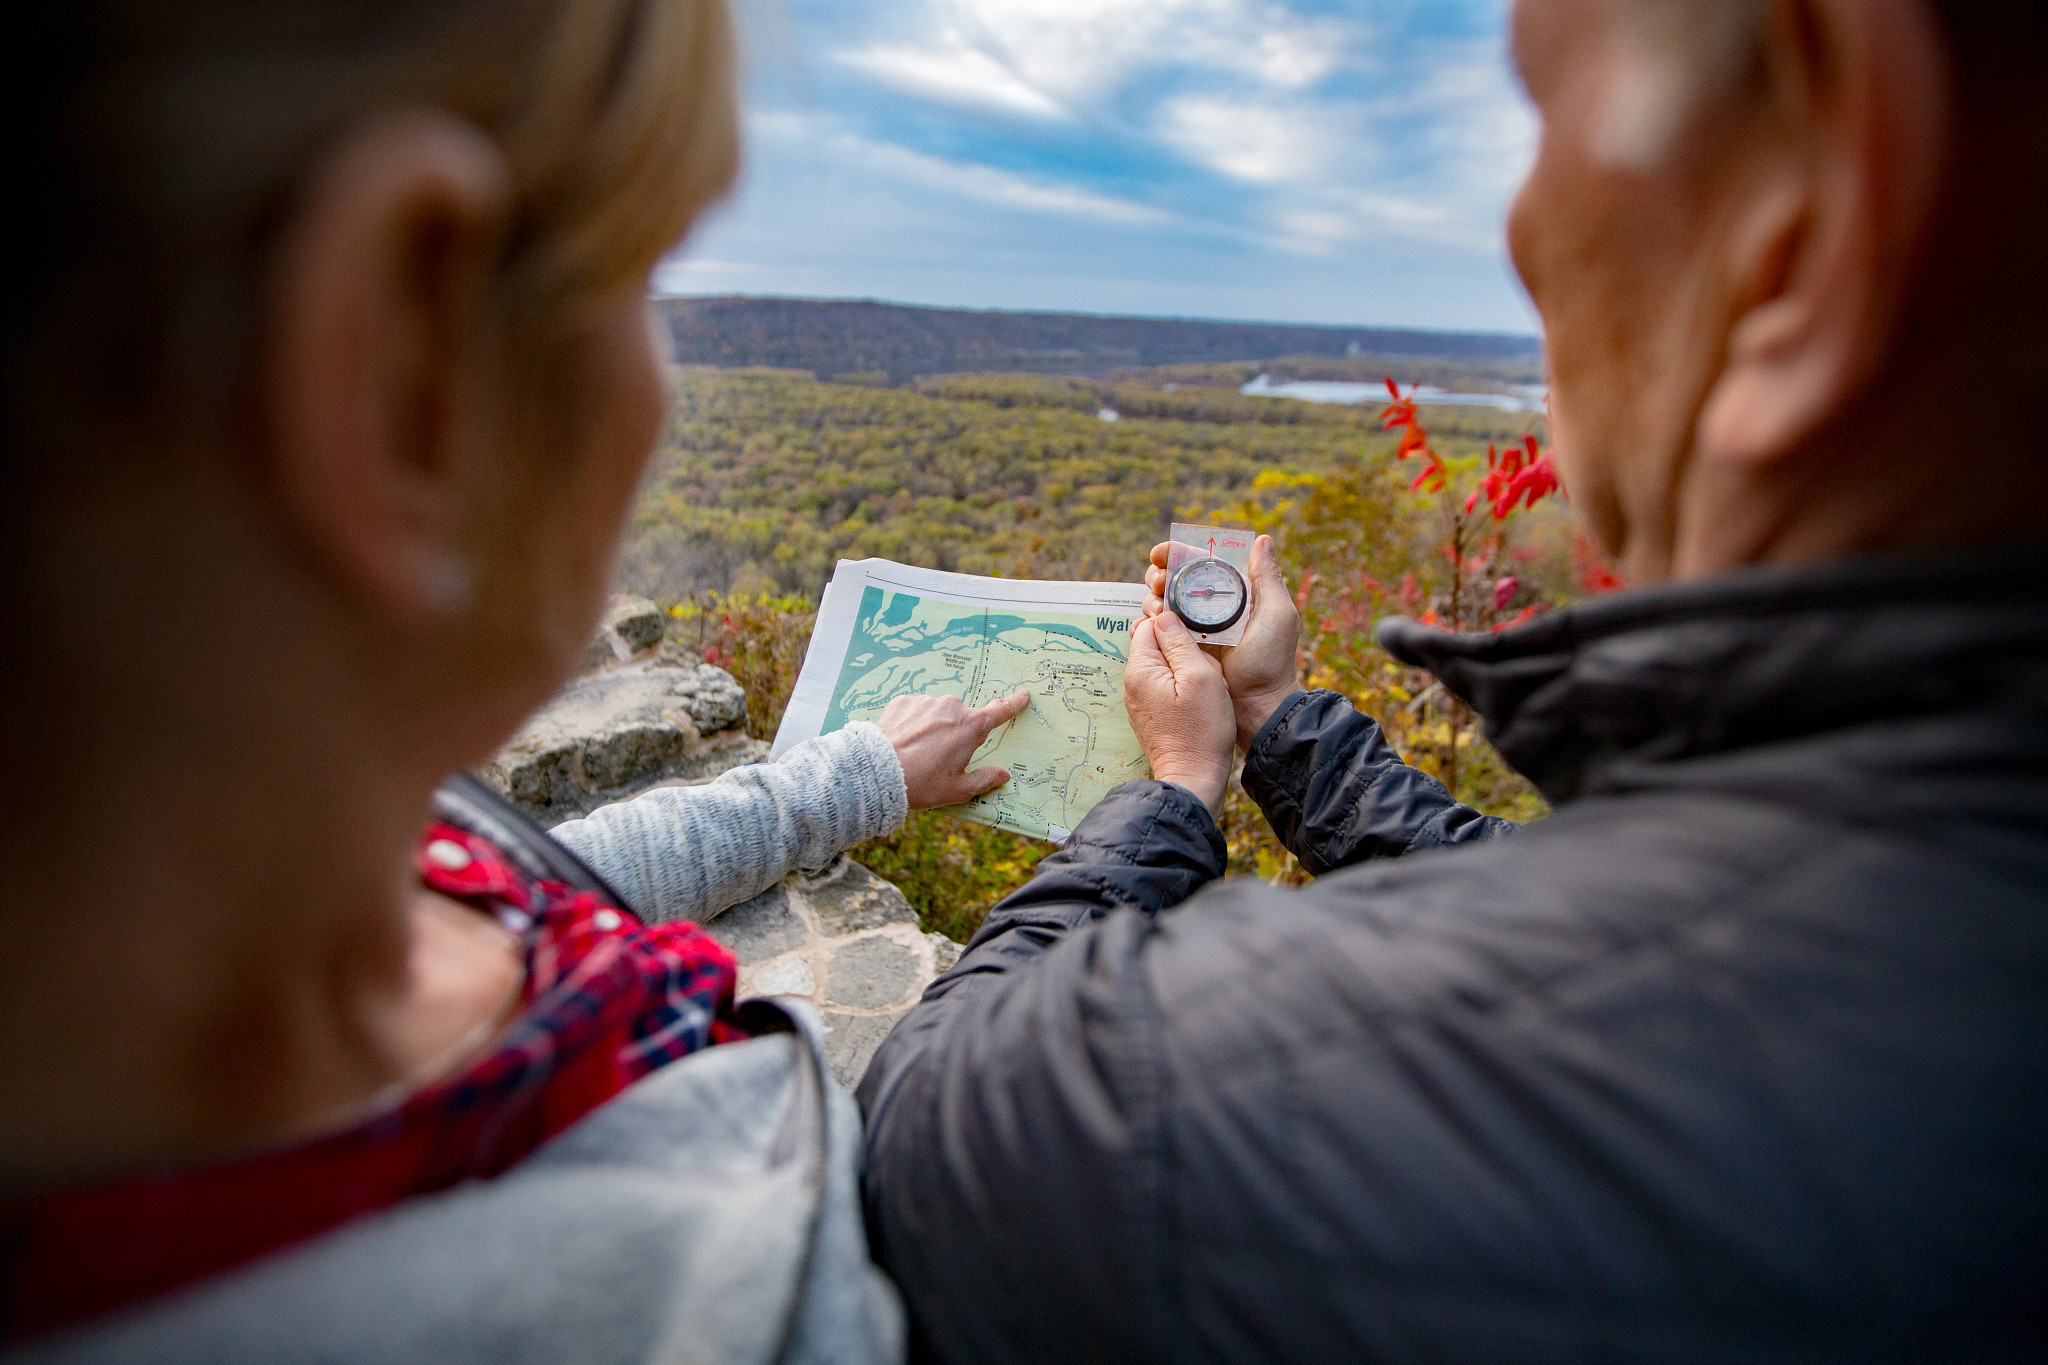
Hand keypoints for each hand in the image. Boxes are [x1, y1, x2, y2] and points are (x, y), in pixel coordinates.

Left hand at [877, 691, 1031, 810]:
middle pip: (962, 718)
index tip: (1024, 694)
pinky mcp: (903, 701)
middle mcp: (951, 707)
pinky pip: (915, 710)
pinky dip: (912, 724)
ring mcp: (926, 701)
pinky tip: (902, 742)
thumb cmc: (921, 784)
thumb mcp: (957, 790)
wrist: (877, 772)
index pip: (1000, 711)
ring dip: (932, 728)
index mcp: (970, 727)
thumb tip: (1003, 775)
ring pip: (936, 714)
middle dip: (955, 733)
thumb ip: (984, 780)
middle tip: (939, 758)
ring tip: (916, 753)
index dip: (1013, 703)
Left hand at [1124, 612, 1234, 813]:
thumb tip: (1165, 617)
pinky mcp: (1152, 714)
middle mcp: (1133, 683)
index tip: (1198, 642)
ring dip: (1189, 672)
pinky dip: (1186, 689)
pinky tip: (1201, 703)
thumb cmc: (1201, 730)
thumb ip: (1181, 643)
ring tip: (1206, 690)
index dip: (1177, 627)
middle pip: (1158, 646)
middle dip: (1185, 651)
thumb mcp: (1200, 677)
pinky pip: (1168, 687)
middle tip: (1205, 670)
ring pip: (1167, 667)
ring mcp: (1140, 700)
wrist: (1194, 778)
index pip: (1151, 626)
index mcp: (1140, 669)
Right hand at [1145, 534, 1301, 750]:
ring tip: (1154, 609)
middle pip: (1174, 581)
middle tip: (1156, 583)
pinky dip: (1146, 624)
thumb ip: (1267, 578)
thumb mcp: (1277, 614)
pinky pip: (1157, 632)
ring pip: (1162, 604)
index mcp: (1232, 594)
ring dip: (1151, 599)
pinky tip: (1143, 625)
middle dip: (1158, 575)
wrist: (1257, 705)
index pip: (1199, 564)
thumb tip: (1262, 539)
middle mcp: (1210, 608)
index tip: (1160, 552)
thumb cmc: (1272, 660)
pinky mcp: (1181, 651)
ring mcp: (1194, 630)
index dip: (1176, 553)